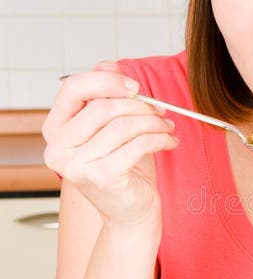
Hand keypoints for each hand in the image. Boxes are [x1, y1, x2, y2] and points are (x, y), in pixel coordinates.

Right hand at [43, 62, 178, 227]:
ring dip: (153, 122)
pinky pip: (137, 145)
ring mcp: (77, 165)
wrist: (131, 215)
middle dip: (139, 105)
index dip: (106, 81)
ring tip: (168, 126)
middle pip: (102, 106)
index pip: (73, 88)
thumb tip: (107, 63)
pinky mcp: (101, 177)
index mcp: (55, 129)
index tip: (135, 87)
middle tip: (161, 109)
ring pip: (123, 125)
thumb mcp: (113, 129)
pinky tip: (170, 141)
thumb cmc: (123, 171)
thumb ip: (105, 97)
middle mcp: (58, 148)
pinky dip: (160, 139)